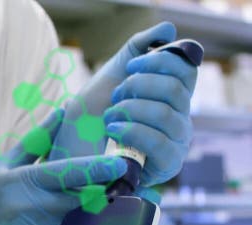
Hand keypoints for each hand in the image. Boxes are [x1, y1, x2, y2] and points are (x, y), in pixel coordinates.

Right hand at [0, 133, 127, 224]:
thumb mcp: (4, 167)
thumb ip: (37, 140)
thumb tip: (64, 109)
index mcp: (24, 181)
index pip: (67, 172)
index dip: (97, 169)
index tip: (120, 164)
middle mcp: (32, 207)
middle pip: (82, 199)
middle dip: (107, 194)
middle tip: (129, 188)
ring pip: (83, 223)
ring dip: (102, 217)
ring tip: (117, 211)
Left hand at [49, 22, 197, 187]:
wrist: (66, 155)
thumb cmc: (88, 119)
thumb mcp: (110, 76)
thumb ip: (137, 49)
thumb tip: (167, 30)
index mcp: (170, 97)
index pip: (186, 71)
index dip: (160, 62)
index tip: (130, 67)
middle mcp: (178, 119)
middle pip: (178, 90)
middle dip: (139, 87)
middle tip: (115, 97)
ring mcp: (175, 143)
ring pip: (169, 114)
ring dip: (131, 110)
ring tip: (110, 117)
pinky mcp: (165, 166)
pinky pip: (163, 144)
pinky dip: (135, 131)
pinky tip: (114, 130)